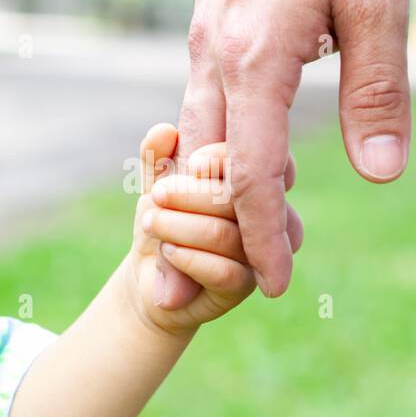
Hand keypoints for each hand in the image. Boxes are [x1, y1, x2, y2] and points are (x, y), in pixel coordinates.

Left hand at [128, 123, 254, 336]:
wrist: (149, 277)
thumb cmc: (161, 221)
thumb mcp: (154, 183)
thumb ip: (157, 158)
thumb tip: (163, 131)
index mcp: (250, 180)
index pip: (253, 159)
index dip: (221, 159)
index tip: (189, 165)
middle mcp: (266, 214)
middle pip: (241, 198)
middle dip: (191, 194)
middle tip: (156, 196)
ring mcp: (260, 251)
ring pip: (228, 234)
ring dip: (181, 227)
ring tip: (151, 222)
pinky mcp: (244, 284)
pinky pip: (226, 272)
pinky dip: (190, 259)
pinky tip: (168, 251)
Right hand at [157, 0, 411, 306]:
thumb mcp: (379, 8)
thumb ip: (377, 92)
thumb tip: (379, 173)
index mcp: (255, 58)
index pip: (251, 173)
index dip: (262, 235)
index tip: (275, 284)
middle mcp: (213, 56)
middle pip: (203, 170)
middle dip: (214, 234)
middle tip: (222, 290)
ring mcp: (201, 44)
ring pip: (190, 141)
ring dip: (206, 198)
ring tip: (225, 244)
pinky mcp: (206, 33)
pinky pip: (196, 110)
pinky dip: (208, 155)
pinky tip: (232, 176)